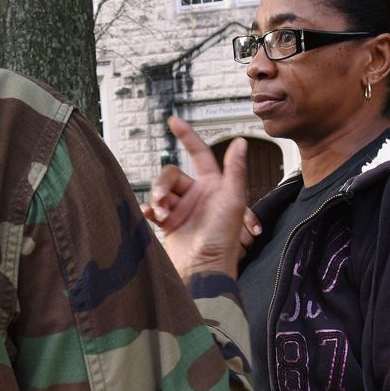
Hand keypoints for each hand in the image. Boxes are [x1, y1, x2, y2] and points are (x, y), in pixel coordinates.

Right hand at [140, 117, 261, 278]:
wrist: (204, 269)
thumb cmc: (223, 239)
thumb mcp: (233, 200)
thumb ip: (235, 170)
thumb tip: (240, 141)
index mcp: (213, 186)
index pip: (198, 153)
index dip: (187, 136)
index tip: (173, 121)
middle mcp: (197, 195)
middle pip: (172, 174)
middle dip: (164, 184)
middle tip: (163, 201)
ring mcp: (182, 209)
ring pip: (161, 189)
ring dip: (157, 197)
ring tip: (160, 213)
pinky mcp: (169, 224)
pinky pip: (152, 207)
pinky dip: (149, 208)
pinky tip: (150, 215)